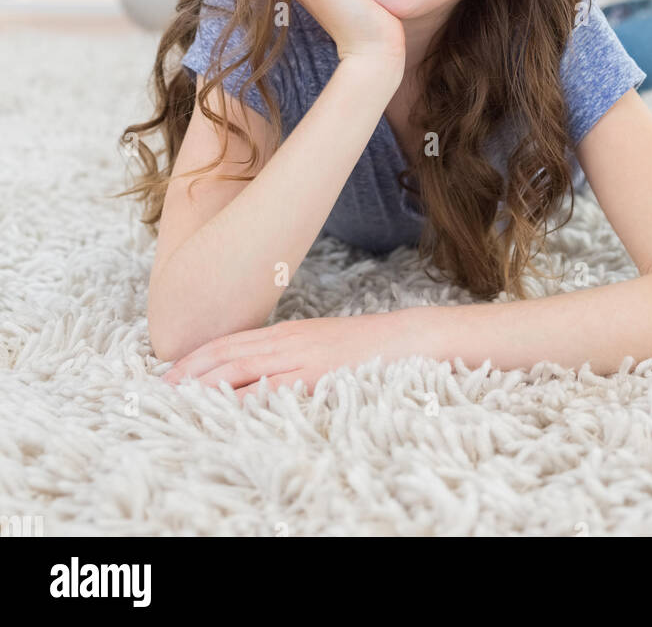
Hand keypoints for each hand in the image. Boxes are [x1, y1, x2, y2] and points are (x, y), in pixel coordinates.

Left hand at [158, 309, 425, 396]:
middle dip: (191, 370)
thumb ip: (288, 353)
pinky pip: (272, 387)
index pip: (231, 341)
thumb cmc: (362, 345)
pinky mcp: (315, 374)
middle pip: (228, 352)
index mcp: (286, 332)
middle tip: (160, 387)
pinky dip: (244, 396)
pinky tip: (224, 405)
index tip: (170, 370)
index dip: (198, 356)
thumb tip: (257, 371)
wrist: (403, 337)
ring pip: (241, 367)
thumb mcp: (319, 342)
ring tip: (178, 395)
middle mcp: (286, 340)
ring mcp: (300, 356)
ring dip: (206, 381)